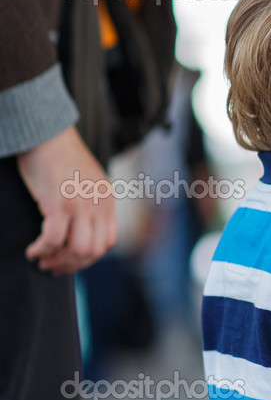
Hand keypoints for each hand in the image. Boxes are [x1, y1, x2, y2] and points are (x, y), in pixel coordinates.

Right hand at [17, 126, 117, 274]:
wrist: (48, 133)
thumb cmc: (61, 157)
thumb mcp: (87, 182)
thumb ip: (90, 203)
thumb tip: (81, 230)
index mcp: (107, 200)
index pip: (108, 241)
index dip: (89, 257)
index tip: (70, 260)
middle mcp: (99, 204)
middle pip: (93, 250)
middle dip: (72, 265)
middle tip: (52, 266)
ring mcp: (81, 204)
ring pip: (77, 249)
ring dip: (58, 261)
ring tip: (42, 260)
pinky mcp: (59, 202)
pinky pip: (53, 239)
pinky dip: (42, 250)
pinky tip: (33, 250)